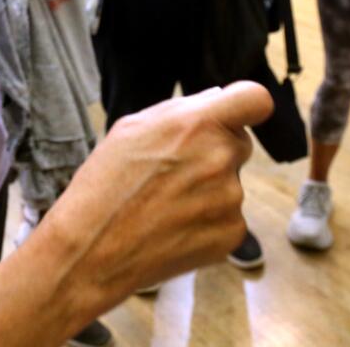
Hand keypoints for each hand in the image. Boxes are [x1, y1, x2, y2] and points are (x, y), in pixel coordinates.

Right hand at [38, 82, 272, 301]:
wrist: (94, 248)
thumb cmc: (104, 183)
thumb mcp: (131, 128)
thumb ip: (180, 112)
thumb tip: (214, 101)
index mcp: (198, 124)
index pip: (256, 100)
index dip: (247, 106)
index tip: (235, 117)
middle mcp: (221, 158)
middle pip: (238, 144)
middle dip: (214, 152)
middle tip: (175, 172)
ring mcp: (231, 198)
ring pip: (230, 184)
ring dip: (207, 190)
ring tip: (165, 205)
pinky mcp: (232, 233)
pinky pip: (228, 217)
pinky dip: (207, 222)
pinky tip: (174, 227)